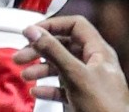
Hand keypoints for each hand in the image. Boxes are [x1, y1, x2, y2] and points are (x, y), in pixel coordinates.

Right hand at [14, 17, 128, 111]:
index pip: (75, 25)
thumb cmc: (106, 107)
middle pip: (64, 47)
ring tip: (26, 74)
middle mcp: (95, 64)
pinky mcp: (85, 99)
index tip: (34, 31)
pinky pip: (63, 88)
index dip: (53, 25)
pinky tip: (38, 91)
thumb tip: (35, 31)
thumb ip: (54, 51)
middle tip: (22, 55)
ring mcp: (90, 82)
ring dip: (42, 70)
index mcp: (99, 52)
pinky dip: (49, 88)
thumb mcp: (75, 75)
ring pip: (62, 68)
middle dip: (41, 50)